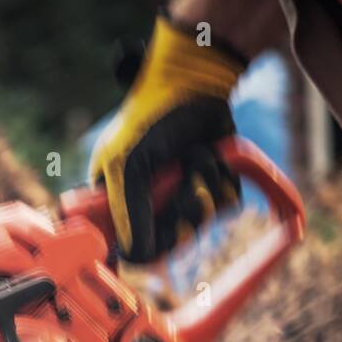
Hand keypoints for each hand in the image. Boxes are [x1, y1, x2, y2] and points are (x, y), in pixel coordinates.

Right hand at [89, 14, 245, 262]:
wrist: (196, 83)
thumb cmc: (151, 117)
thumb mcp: (129, 166)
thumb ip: (128, 213)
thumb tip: (133, 258)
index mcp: (115, 200)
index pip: (128, 248)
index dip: (147, 246)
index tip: (160, 233)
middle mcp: (147, 202)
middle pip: (170, 243)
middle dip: (182, 211)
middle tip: (183, 185)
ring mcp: (180, 195)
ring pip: (202, 225)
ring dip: (205, 187)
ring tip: (197, 156)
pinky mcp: (210, 187)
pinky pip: (226, 207)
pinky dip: (224, 182)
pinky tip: (215, 158)